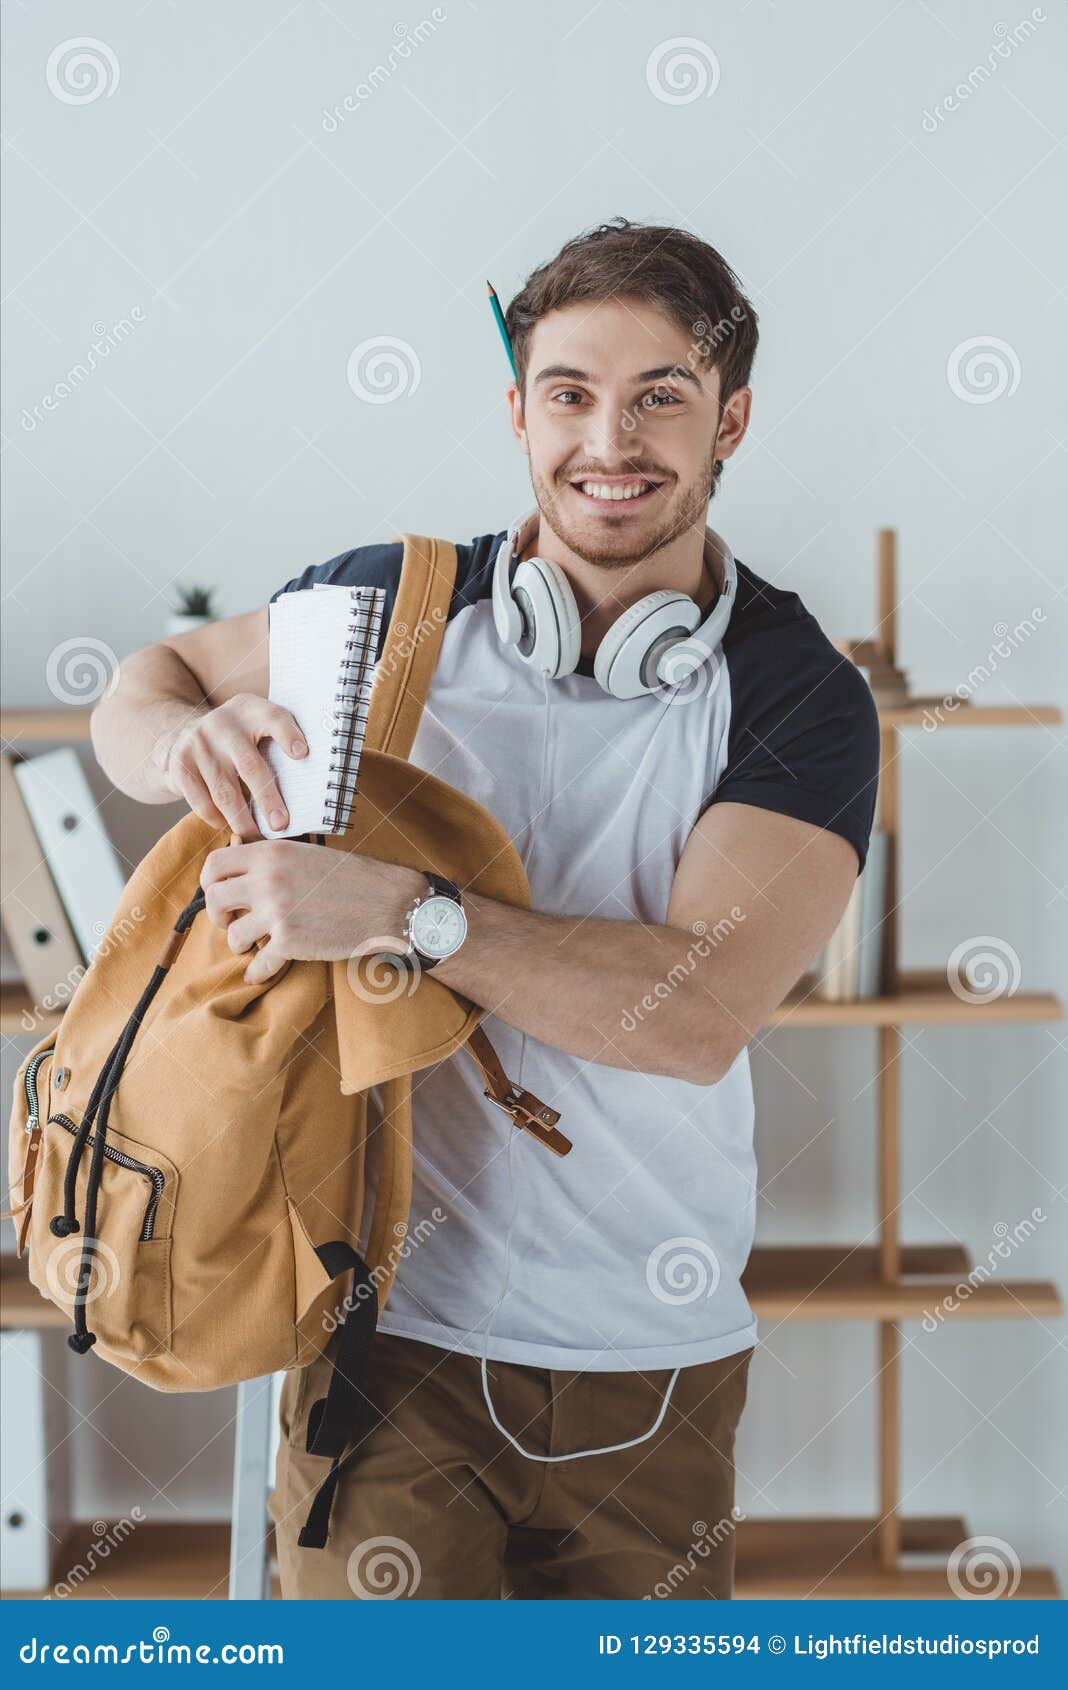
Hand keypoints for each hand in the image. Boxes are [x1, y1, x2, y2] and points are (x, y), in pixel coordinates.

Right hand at [159, 694, 308, 841]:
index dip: (288, 734)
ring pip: (224, 790)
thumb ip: (278, 744)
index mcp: (250, 709)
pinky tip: (228, 825)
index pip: (273, 717)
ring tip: (257, 838)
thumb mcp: (255, 728)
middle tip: (280, 825)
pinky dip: (217, 819)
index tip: (303, 754)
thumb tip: (312, 783)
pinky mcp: (180, 765)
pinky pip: (202, 801)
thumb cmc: (237, 741)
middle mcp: (223, 722)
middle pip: (250, 765)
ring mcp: (197, 743)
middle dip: (268, 799)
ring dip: (242, 820)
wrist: (183, 735)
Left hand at [199, 840, 424, 984]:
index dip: (210, 881)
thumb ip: (273, 860)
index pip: (214, 864)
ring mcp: (277, 912)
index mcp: (271, 853)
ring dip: (239, 942)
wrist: (387, 903)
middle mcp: (268, 880)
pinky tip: (260, 971)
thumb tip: (242, 874)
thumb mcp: (307, 854)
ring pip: (232, 934)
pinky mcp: (289, 942)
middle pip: (215, 900)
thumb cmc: (353, 878)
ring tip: (254, 943)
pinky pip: (257, 964)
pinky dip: (257, 971)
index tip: (219, 892)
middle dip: (218, 914)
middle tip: (232, 920)